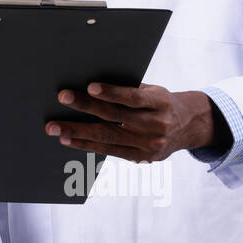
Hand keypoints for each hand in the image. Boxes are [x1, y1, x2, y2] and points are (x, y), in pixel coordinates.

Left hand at [45, 83, 226, 163]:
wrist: (188, 126)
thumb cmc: (160, 102)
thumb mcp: (153, 91)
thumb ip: (129, 89)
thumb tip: (91, 85)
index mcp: (160, 102)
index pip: (134, 98)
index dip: (112, 93)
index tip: (90, 86)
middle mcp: (156, 125)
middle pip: (115, 116)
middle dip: (86, 107)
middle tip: (62, 98)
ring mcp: (149, 144)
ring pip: (108, 136)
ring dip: (77, 132)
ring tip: (54, 127)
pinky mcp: (141, 157)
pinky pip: (109, 151)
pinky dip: (86, 145)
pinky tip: (68, 140)